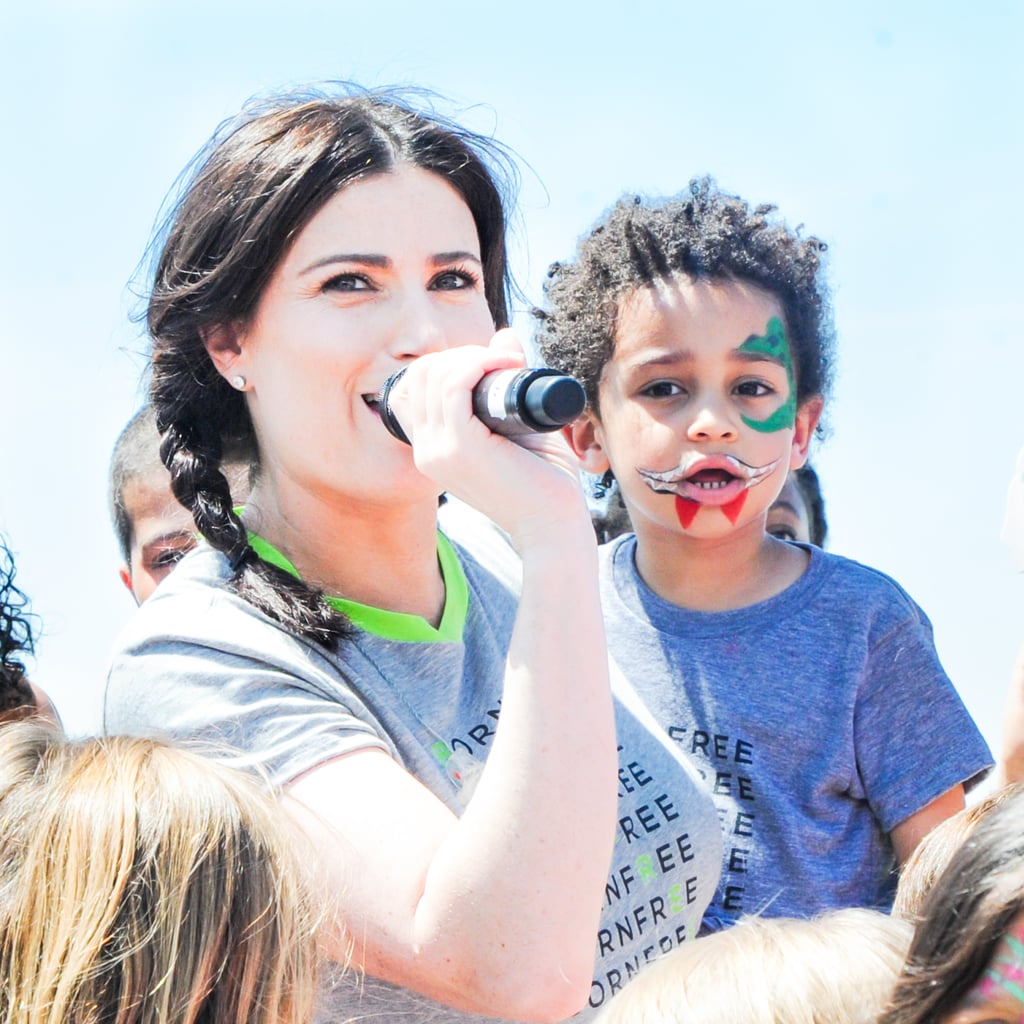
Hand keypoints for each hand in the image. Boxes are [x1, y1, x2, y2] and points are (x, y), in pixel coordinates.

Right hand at [385, 330, 590, 545]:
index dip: (445, 365)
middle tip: (501, 361)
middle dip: (458, 354)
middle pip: (419, 375)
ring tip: (508, 362)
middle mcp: (426, 452)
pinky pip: (453, 386)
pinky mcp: (461, 448)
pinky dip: (478, 364)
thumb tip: (504, 336)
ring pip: (434, 376)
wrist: (556, 526)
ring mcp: (438, 451)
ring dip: (471, 356)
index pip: (411, 388)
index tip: (487, 365)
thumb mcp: (514, 425)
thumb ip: (503, 386)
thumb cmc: (543, 480)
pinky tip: (504, 364)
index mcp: (431, 451)